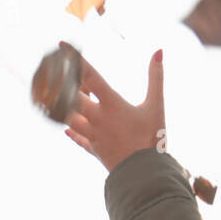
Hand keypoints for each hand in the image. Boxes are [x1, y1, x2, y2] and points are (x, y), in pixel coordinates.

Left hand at [63, 49, 166, 173]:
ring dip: (67, 106)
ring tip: (72, 96)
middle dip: (66, 83)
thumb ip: (156, 77)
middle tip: (62, 73)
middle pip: (72, 96)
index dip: (74, 58)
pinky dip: (72, 132)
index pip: (89, 75)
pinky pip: (78, 139)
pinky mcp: (94, 149)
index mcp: (111, 104)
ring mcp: (93, 135)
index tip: (61, 44)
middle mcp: (97, 118)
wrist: (144, 175)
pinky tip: (67, 128)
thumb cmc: (152, 139)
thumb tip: (159, 51)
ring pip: (70, 117)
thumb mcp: (157, 106)